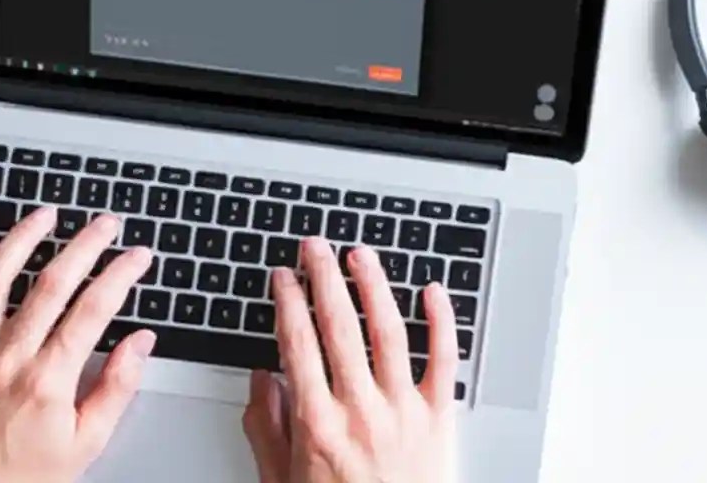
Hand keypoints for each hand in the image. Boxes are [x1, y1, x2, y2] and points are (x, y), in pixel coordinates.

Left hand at [0, 207, 155, 482]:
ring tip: (44, 215)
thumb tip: (140, 345)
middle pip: (52, 283)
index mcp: (48, 380)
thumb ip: (117, 388)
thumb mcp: (86, 443)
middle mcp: (8, 358)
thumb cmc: (21, 480)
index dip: (121, 274)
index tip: (138, 257)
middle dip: (85, 245)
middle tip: (104, 224)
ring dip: (22, 239)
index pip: (94, 309)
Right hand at [243, 238, 459, 482]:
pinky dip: (441, 320)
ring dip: (373, 286)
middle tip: (313, 247)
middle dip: (322, 278)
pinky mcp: (440, 417)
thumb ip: (266, 428)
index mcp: (318, 425)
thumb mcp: (282, 481)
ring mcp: (404, 411)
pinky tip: (431, 290)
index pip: (297, 345)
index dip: (287, 303)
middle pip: (339, 328)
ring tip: (360, 255)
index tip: (282, 278)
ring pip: (389, 332)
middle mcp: (361, 411)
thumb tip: (262, 379)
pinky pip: (444, 359)